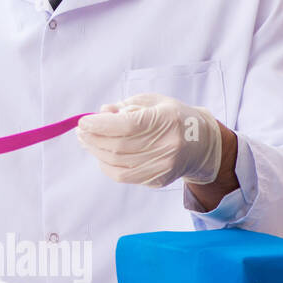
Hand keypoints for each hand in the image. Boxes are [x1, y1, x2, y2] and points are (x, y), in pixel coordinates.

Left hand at [74, 92, 221, 187]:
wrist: (202, 144)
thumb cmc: (173, 118)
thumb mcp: (153, 102)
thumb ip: (126, 106)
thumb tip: (100, 113)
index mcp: (167, 120)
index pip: (127, 126)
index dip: (100, 125)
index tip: (83, 121)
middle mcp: (167, 146)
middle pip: (118, 146)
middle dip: (93, 138)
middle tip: (80, 131)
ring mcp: (162, 166)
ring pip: (116, 163)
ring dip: (95, 151)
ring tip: (86, 141)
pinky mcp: (157, 180)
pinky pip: (122, 175)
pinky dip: (106, 165)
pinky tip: (100, 154)